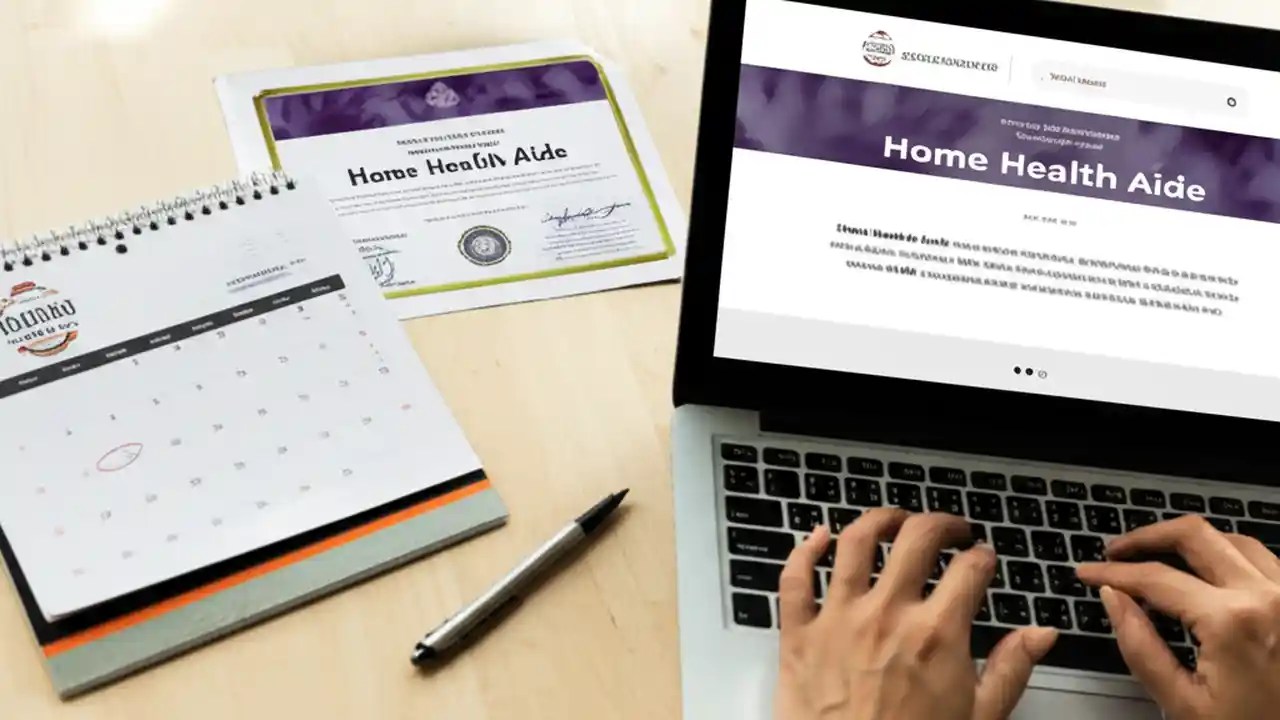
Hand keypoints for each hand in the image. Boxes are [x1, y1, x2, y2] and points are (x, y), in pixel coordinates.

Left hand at [774, 510, 1058, 719]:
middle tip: (950, 529)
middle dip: (940, 523)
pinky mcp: (799, 634)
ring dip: (878, 520)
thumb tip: (1041, 634)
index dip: (983, 556)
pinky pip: (795, 578)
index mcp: (935, 634)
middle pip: (916, 538)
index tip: (984, 558)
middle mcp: (886, 615)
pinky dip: (804, 550)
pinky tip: (819, 536)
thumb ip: (1010, 669)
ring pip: (855, 542)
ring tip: (894, 520)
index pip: (969, 569)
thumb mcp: (978, 718)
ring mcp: (838, 619)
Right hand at [1077, 516, 1279, 719]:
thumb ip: (1141, 646)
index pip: (1157, 578)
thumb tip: (1112, 597)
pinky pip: (1263, 557)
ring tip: (1157, 555)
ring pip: (1231, 538)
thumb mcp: (1183, 703)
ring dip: (1189, 541)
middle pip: (1195, 535)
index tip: (1088, 572)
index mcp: (1232, 621)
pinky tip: (1205, 569)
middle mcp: (1267, 595)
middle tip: (1116, 551)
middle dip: (1146, 537)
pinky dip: (1227, 553)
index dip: (1113, 572)